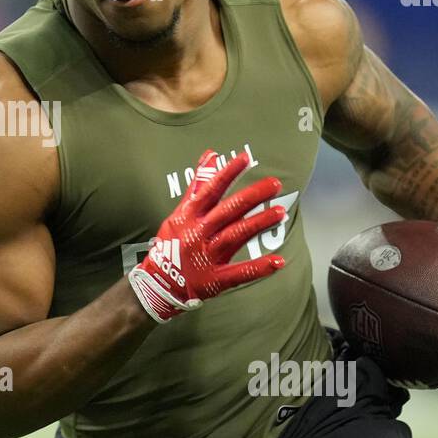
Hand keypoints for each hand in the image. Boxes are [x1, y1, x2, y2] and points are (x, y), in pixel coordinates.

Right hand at [127, 149, 287, 323]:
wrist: (157, 282)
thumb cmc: (172, 243)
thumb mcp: (179, 213)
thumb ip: (198, 186)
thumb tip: (211, 155)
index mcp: (189, 216)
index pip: (210, 190)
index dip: (227, 174)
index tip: (245, 158)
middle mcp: (198, 233)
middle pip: (228, 211)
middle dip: (252, 196)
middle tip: (274, 184)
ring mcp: (206, 257)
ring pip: (236, 236)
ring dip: (259, 223)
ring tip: (280, 212)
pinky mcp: (214, 279)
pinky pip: (239, 273)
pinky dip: (259, 267)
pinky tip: (278, 261)